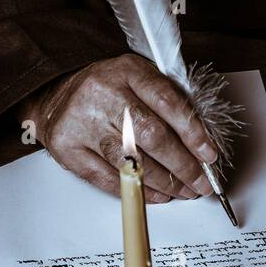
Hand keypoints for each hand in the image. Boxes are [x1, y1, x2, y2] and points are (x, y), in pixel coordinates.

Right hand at [14, 54, 218, 202]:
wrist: (56, 93)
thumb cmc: (106, 88)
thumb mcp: (137, 79)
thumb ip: (166, 101)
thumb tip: (199, 142)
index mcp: (127, 71)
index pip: (168, 102)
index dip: (193, 132)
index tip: (209, 154)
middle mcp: (104, 94)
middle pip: (152, 135)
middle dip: (183, 165)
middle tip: (200, 182)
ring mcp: (84, 122)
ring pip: (132, 160)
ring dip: (164, 182)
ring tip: (184, 191)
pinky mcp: (68, 148)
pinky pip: (108, 177)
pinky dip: (136, 189)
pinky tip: (156, 195)